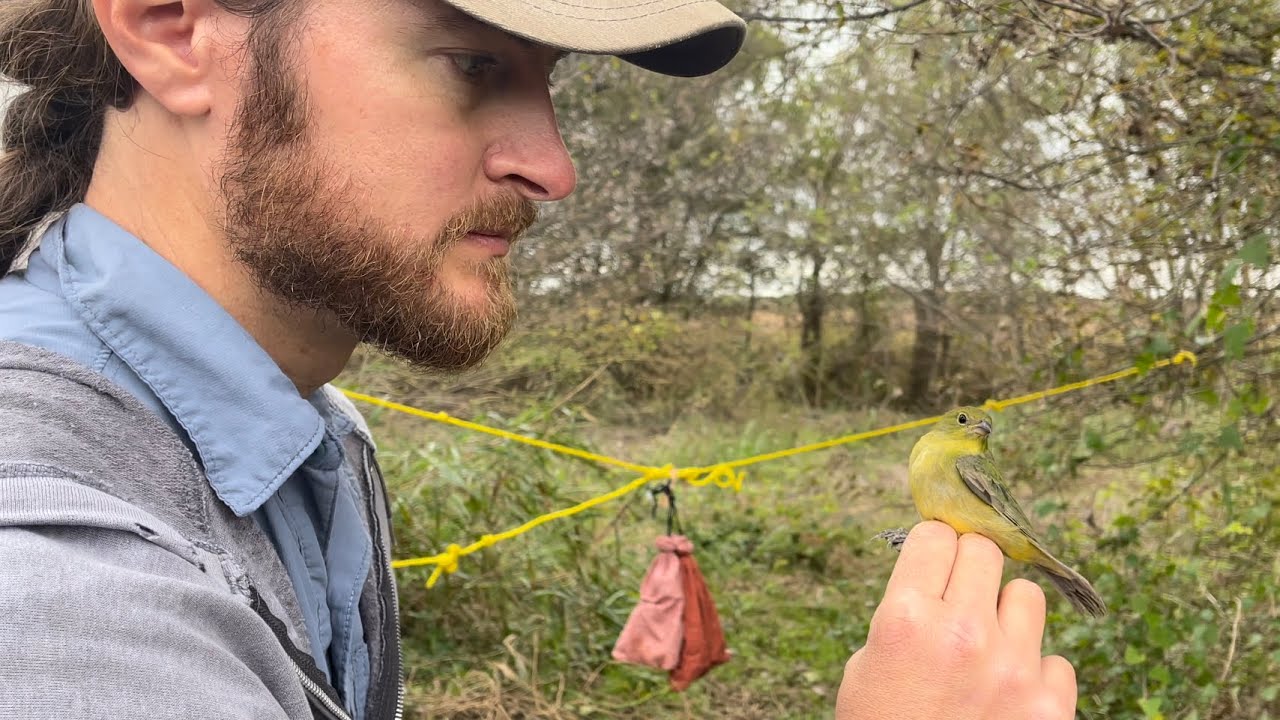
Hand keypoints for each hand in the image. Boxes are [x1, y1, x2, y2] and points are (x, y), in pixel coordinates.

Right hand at [835, 521, 1076, 719]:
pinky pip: (1057, 660)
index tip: (936, 560)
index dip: (934, 548)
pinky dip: (1036, 674)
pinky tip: (1009, 695)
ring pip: (1027, 596)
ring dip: (1008, 615)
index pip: (935, 535)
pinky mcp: (1049, 705)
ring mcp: (1012, 668)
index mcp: (906, 619)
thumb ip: (903, 616)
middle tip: (960, 597)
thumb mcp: (866, 667)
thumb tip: (936, 578)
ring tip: (989, 647)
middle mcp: (963, 633)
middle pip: (984, 552)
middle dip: (970, 570)